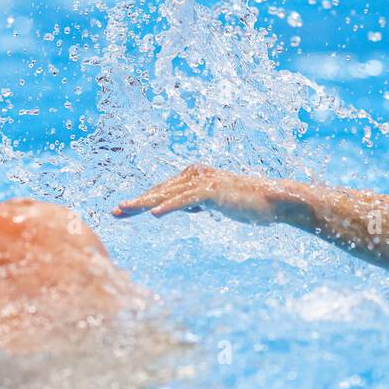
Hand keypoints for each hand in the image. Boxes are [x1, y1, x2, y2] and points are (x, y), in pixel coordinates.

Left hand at [113, 163, 283, 224]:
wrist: (274, 200)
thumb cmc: (247, 203)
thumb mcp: (216, 202)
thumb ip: (198, 201)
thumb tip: (186, 206)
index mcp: (194, 176)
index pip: (162, 190)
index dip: (141, 201)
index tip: (121, 212)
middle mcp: (196, 173)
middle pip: (159, 190)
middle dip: (136, 202)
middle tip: (114, 213)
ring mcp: (205, 181)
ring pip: (168, 194)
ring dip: (145, 203)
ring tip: (125, 211)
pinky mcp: (214, 191)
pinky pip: (187, 200)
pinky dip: (170, 206)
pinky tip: (155, 214)